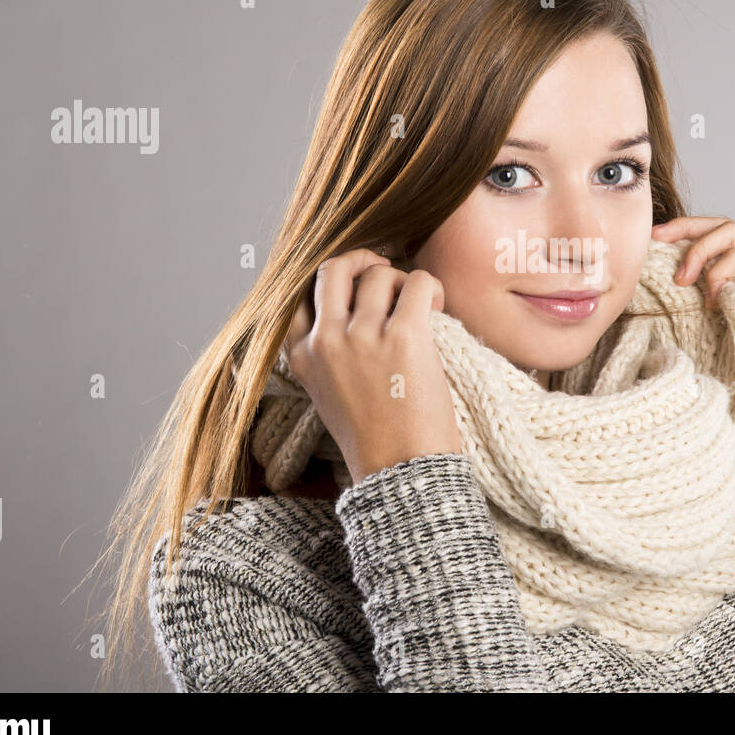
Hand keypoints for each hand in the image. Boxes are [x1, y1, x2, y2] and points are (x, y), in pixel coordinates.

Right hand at [282, 249, 463, 484]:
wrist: (402, 473)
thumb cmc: (376, 438)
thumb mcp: (330, 394)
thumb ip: (329, 354)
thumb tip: (356, 310)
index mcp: (302, 357)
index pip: (298, 296)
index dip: (329, 282)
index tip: (352, 285)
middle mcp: (326, 341)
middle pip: (332, 269)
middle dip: (360, 260)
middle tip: (384, 269)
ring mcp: (362, 337)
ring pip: (378, 273)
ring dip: (402, 279)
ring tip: (419, 303)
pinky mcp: (404, 336)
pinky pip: (417, 282)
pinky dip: (430, 285)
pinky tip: (437, 305)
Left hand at [651, 217, 734, 437]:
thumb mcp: (724, 332)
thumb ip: (707, 306)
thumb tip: (665, 294)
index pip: (718, 237)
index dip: (685, 233)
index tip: (653, 242)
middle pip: (723, 225)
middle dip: (685, 227)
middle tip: (655, 240)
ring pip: (732, 233)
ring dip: (699, 251)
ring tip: (681, 281)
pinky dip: (721, 272)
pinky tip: (711, 300)